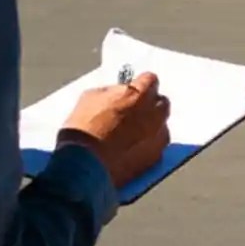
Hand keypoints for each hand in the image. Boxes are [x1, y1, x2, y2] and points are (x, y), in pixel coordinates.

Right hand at [57, 72, 170, 187]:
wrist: (84, 166)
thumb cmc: (83, 130)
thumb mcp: (90, 98)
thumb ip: (111, 92)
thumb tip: (117, 93)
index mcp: (139, 93)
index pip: (150, 79)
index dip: (140, 85)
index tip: (133, 90)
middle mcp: (155, 113)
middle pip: (161, 102)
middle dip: (150, 105)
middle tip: (133, 112)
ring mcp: (158, 137)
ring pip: (161, 126)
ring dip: (151, 127)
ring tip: (131, 135)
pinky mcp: (156, 158)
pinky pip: (156, 147)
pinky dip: (147, 147)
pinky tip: (131, 151)